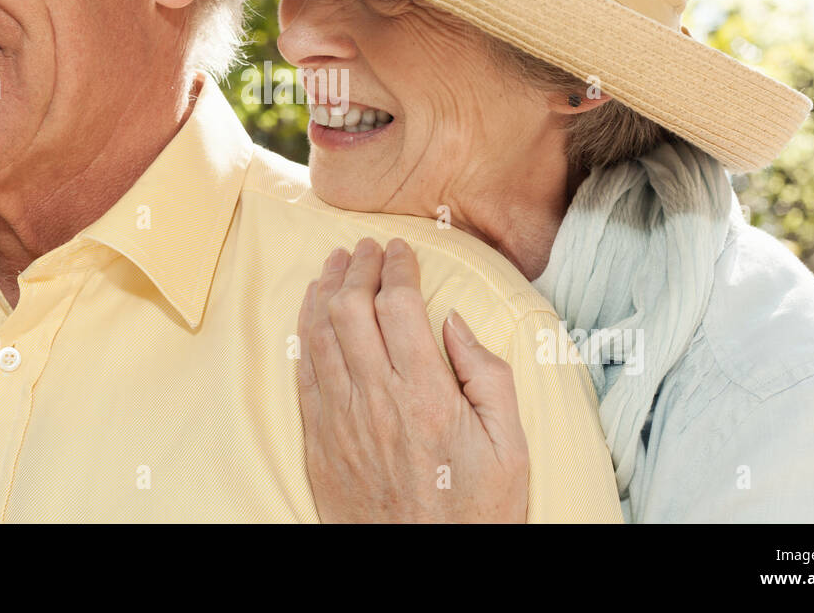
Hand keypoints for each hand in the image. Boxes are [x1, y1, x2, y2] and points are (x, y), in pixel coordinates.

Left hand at [297, 237, 528, 522]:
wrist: (428, 567)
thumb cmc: (476, 510)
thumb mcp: (509, 446)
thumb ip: (487, 375)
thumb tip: (453, 322)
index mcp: (427, 394)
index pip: (400, 305)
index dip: (397, 266)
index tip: (400, 248)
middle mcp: (377, 399)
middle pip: (351, 308)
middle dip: (357, 266)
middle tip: (366, 246)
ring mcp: (341, 419)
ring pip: (319, 334)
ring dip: (325, 290)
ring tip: (335, 264)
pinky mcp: (320, 440)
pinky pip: (304, 372)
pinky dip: (304, 332)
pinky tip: (311, 311)